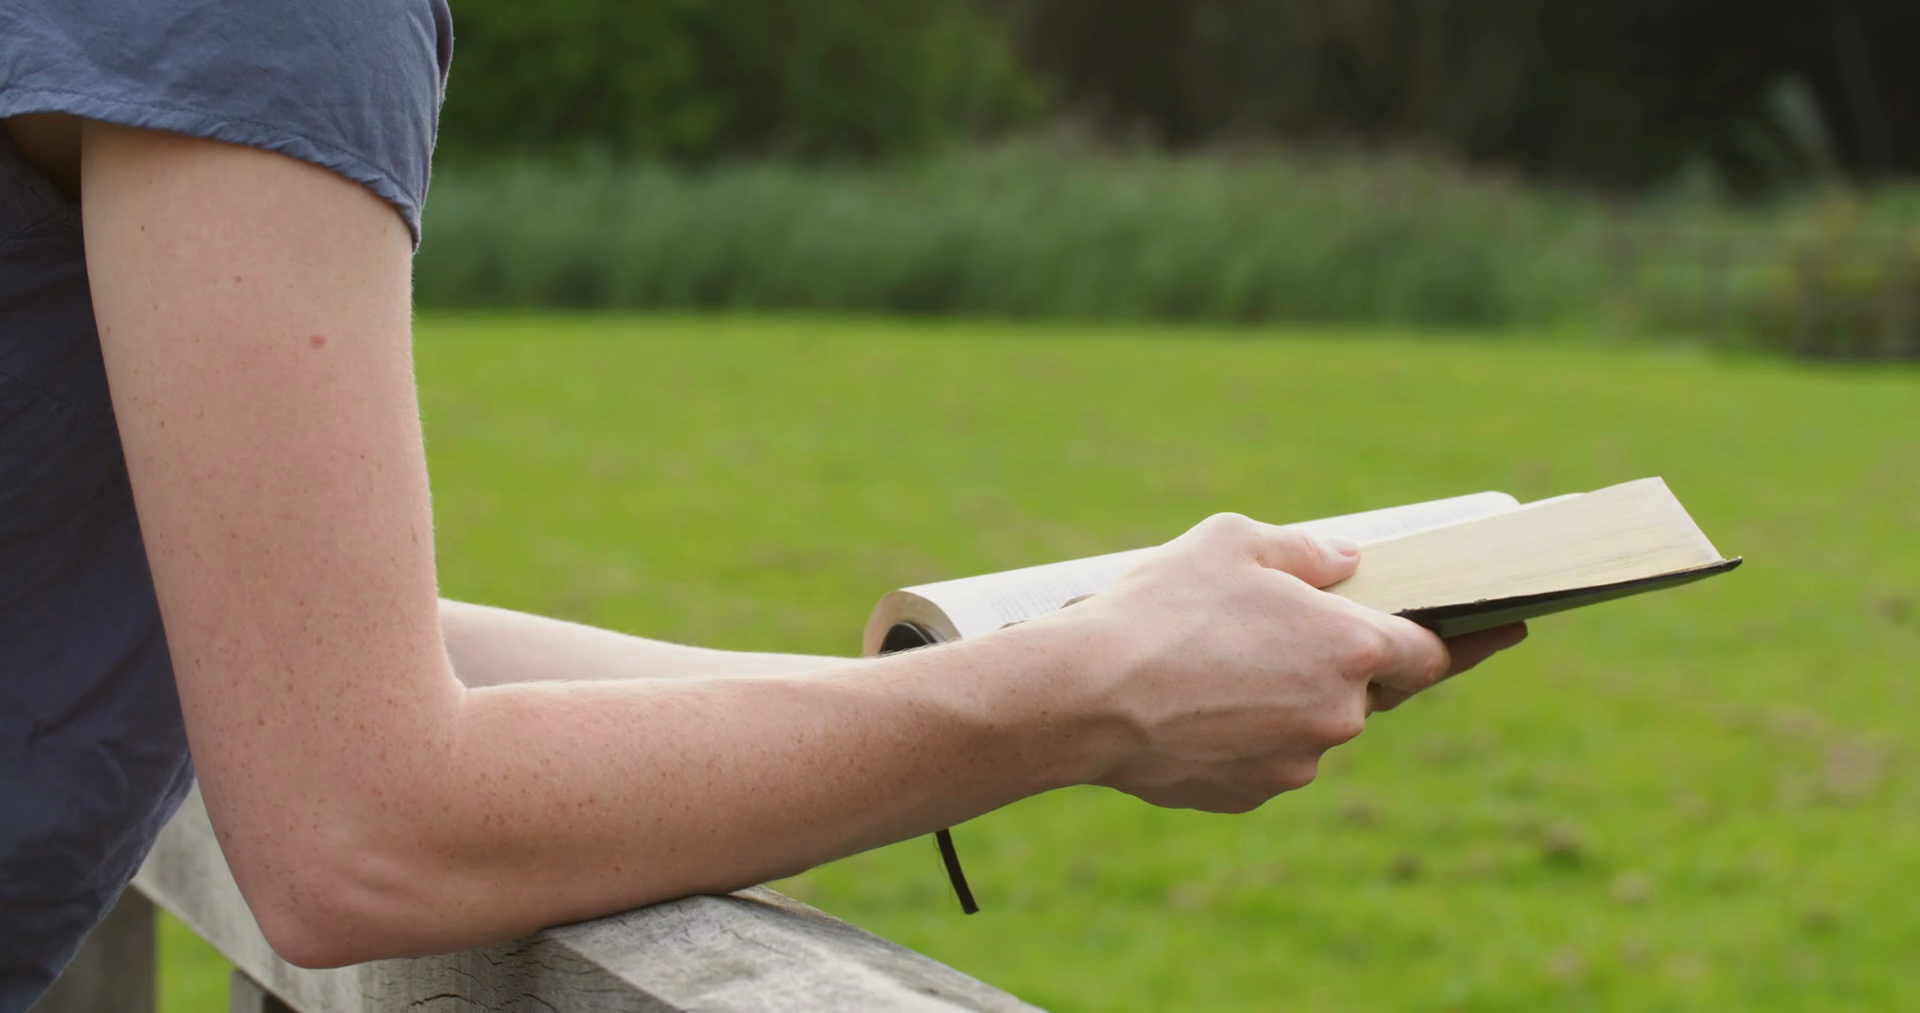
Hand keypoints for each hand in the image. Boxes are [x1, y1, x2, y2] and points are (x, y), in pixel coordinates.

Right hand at [1059, 513, 1523, 812]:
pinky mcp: (1250, 794)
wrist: (1084, 698)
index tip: (1509, 627)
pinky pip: (1264, 758)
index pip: (1435, 649)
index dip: (1470, 636)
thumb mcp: (1233, 543)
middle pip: (1365, 688)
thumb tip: (1348, 561)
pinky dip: (1241, 733)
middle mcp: (1340, 715)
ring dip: (1281, 697)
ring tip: (1208, 664)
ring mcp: (1296, 764)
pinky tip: (1191, 705)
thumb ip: (1305, 551)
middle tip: (1280, 633)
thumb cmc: (1161, 608)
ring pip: (1309, 725)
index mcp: (1352, 647)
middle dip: (1333, 661)